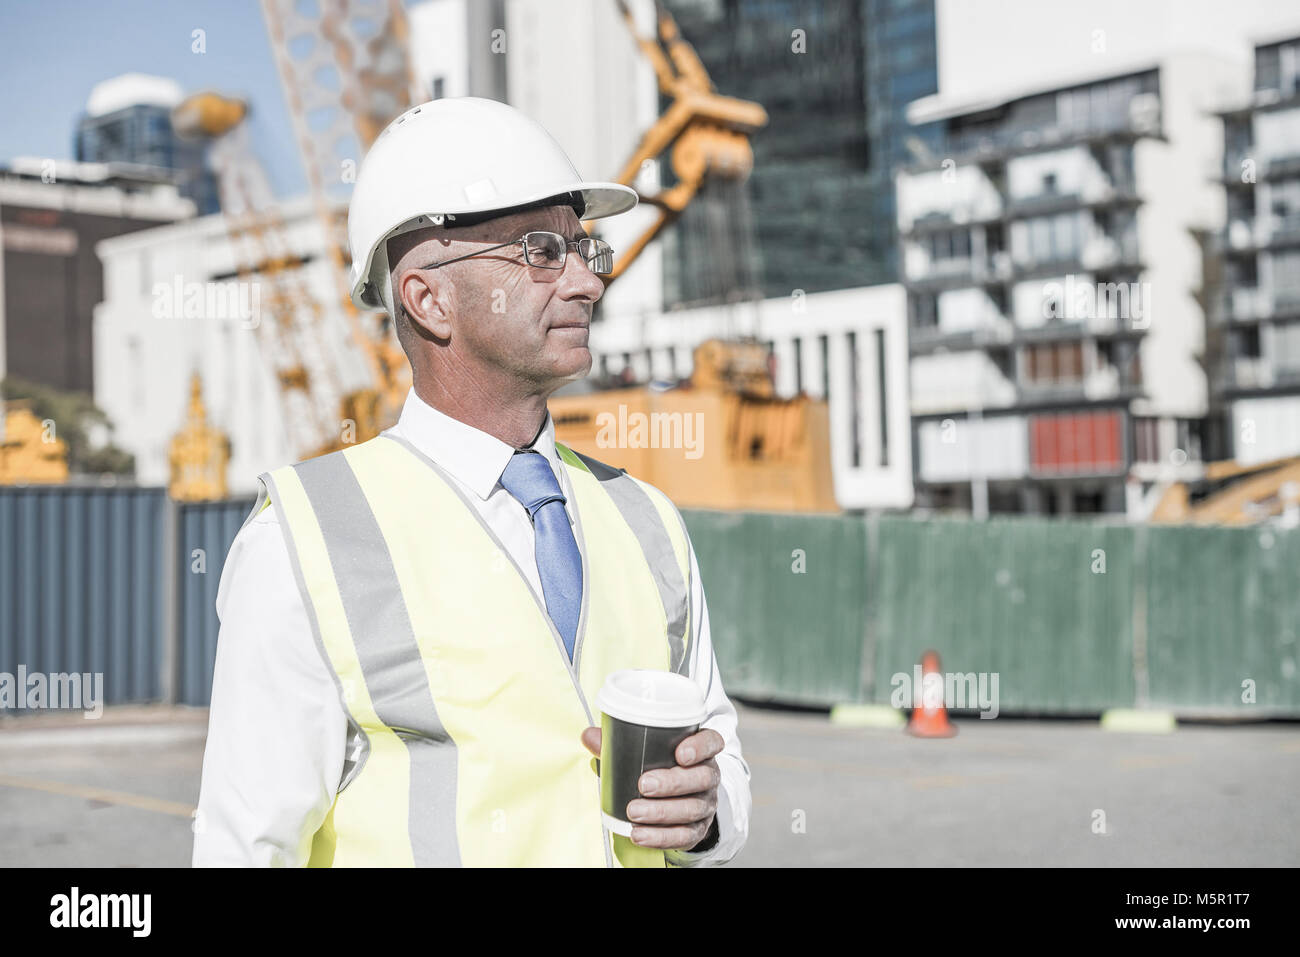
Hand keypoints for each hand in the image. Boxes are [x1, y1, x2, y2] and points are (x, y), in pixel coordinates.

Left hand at [581, 726, 723, 850]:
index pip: (711, 742)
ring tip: (634, 813)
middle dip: (672, 782)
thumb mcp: (645, 751)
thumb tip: (589, 736)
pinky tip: (640, 835)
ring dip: (662, 812)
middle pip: (701, 777)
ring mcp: (705, 803)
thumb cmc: (661, 766)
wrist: (680, 798)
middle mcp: (708, 775)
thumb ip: (619, 743)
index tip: (680, 753)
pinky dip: (661, 837)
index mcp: (701, 750)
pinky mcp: (698, 829)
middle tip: (643, 785)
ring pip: (692, 808)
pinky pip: (685, 835)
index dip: (700, 747)